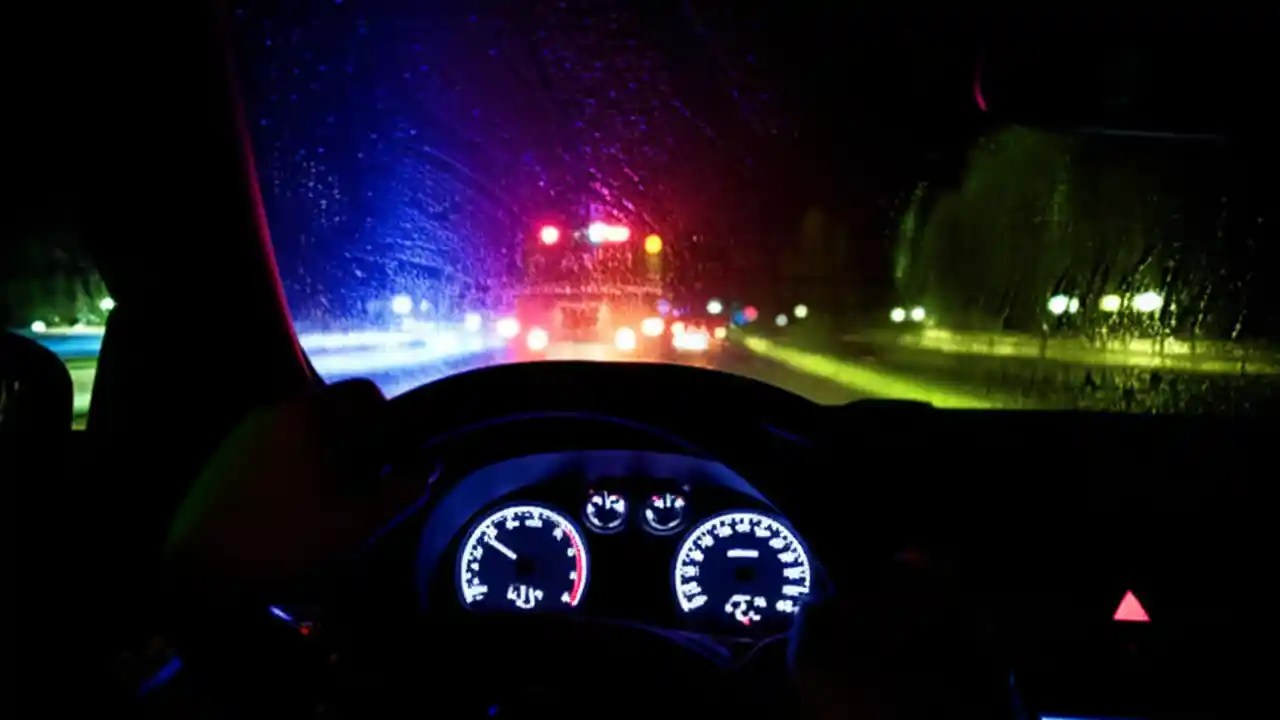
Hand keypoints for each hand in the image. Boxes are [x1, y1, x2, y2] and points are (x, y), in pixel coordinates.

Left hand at [165, 380, 416, 598]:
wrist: (203, 569)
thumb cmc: (288, 543)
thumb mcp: (357, 524)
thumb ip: (401, 491)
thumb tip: (429, 467)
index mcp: (312, 418)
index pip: (364, 393)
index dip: (388, 419)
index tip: (391, 455)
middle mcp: (277, 410)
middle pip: (332, 404)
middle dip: (354, 431)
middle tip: (364, 475)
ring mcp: (246, 429)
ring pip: (303, 422)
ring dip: (322, 444)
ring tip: (327, 490)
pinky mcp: (224, 452)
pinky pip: (274, 439)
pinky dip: (292, 456)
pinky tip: (290, 497)